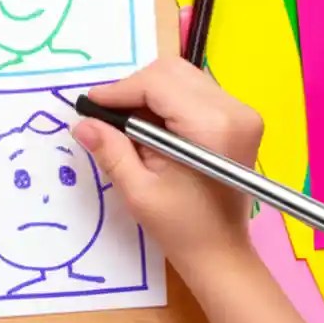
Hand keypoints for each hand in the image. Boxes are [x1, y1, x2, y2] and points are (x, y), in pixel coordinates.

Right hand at [71, 58, 262, 283]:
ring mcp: (240, 112)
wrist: (221, 250)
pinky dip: (165, 101)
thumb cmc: (181, 227)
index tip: (89, 106)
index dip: (119, 91)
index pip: (158, 84)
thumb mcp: (138, 191)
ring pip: (181, 76)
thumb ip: (112, 151)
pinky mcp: (238, 117)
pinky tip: (151, 128)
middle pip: (172, 71)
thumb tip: (83, 123)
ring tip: (127, 124)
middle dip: (133, 88)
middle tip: (107, 117)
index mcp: (212, 127)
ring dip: (148, 94)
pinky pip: (193, 90)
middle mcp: (234, 110)